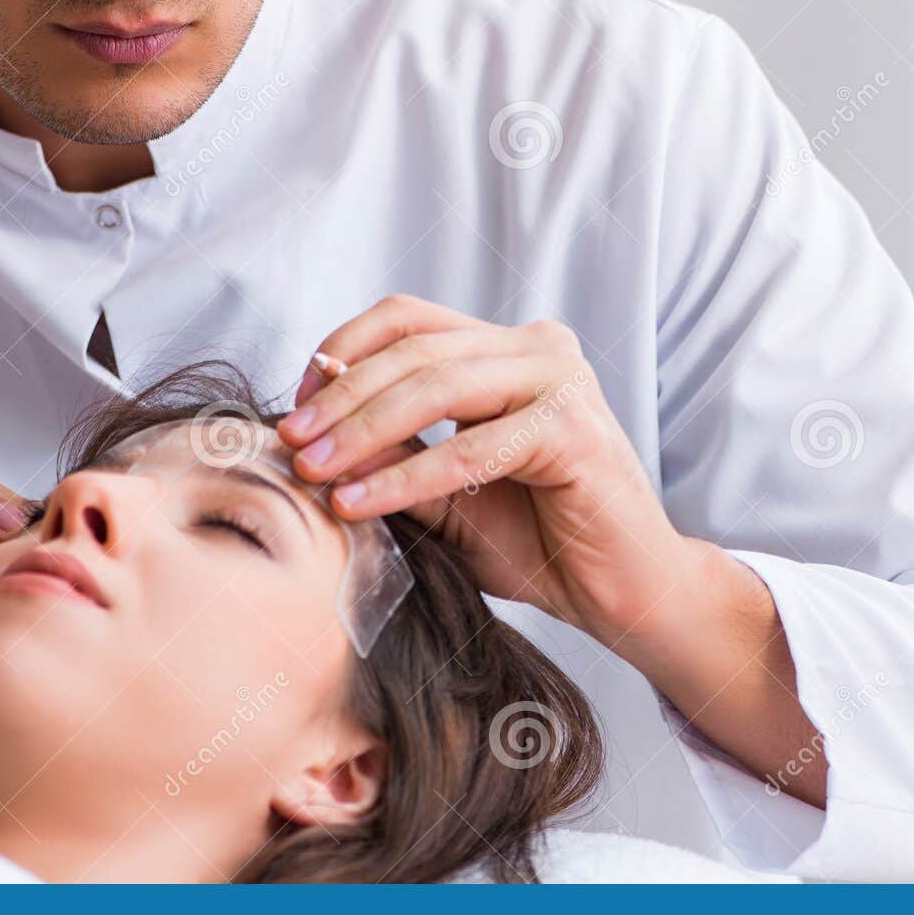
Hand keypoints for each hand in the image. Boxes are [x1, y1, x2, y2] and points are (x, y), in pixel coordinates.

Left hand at [277, 295, 693, 646]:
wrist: (623, 596)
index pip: (408, 319)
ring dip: (363, 431)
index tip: (296, 405)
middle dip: (342, 397)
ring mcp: (561, 379)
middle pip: (416, 348)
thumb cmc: (539, 544)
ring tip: (313, 471)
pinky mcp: (572, 426)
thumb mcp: (443, 494)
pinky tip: (358, 502)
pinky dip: (405, 476)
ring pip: (437, 385)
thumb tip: (308, 432)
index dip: (343, 350)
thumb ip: (390, 453)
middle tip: (290, 440)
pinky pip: (469, 447)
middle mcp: (539, 347)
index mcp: (508, 348)